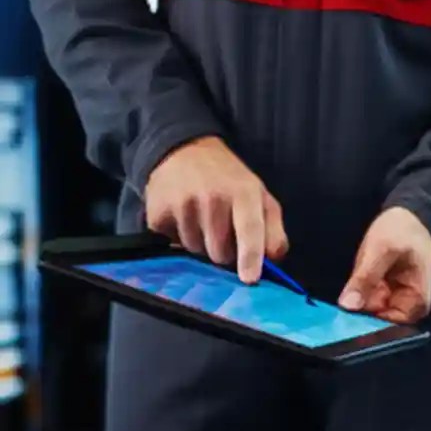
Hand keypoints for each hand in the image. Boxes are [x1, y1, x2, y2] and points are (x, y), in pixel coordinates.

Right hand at [145, 136, 287, 282]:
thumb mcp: (260, 196)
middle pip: (221, 253)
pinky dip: (179, 238)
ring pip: (196, 252)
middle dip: (224, 251)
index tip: (250, 279)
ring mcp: (182, 204)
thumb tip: (274, 260)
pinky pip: (172, 245)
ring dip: (201, 244)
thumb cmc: (229, 180)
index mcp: (243, 192)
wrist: (184, 150)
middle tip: (223, 229)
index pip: (249, 229)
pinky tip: (183, 217)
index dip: (250, 256)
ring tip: (202, 218)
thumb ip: (274, 229)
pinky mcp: (157, 212)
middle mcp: (212, 197)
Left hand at [339, 207, 430, 323]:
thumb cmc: (404, 230)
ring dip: (354, 303)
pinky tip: (348, 289)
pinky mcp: (379, 291)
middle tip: (342, 304)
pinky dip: (354, 294)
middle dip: (357, 315)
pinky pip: (363, 299)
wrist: (409, 214)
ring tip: (348, 290)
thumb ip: (366, 278)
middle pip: (376, 322)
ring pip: (366, 312)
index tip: (345, 318)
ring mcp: (391, 299)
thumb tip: (347, 306)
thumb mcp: (382, 250)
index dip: (366, 324)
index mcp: (416, 302)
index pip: (389, 328)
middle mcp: (405, 307)